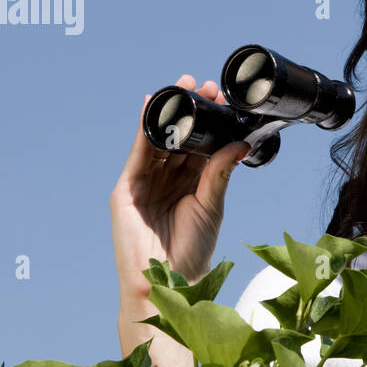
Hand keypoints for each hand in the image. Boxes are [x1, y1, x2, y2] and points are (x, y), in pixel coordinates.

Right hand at [110, 74, 251, 299]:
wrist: (168, 281)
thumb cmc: (191, 251)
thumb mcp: (211, 205)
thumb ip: (220, 172)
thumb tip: (240, 142)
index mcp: (190, 184)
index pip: (199, 145)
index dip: (210, 122)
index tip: (223, 98)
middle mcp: (167, 180)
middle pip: (179, 137)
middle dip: (191, 110)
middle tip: (206, 85)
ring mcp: (145, 183)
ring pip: (158, 139)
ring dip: (170, 112)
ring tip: (184, 86)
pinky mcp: (127, 189)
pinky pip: (137, 152)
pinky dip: (143, 128)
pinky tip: (152, 106)